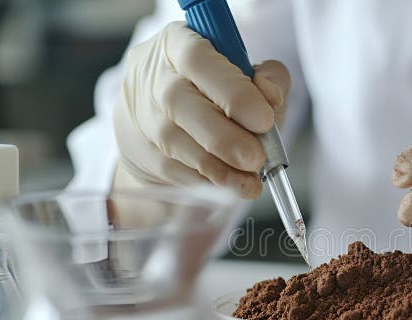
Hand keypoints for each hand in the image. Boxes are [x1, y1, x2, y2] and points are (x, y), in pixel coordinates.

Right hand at [113, 22, 289, 197]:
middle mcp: (152, 74)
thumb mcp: (253, 76)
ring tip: (249, 180)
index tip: (264, 120)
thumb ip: (271, 77)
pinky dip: (206, 181)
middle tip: (256, 158)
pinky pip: (171, 169)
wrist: (177, 118)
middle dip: (224, 137)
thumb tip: (270, 95)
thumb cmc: (221, 92)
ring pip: (173, 141)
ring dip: (217, 167)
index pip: (198, 59)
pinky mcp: (140, 148)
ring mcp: (142, 113)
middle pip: (177, 101)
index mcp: (178, 42)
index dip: (233, 92)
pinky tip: (231, 184)